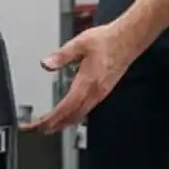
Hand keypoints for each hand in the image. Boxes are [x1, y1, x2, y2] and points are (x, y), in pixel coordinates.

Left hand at [22, 21, 142, 134]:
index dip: (53, 118)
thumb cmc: (107, 40)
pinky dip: (74, 116)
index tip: (40, 125)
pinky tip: (69, 113)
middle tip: (39, 129)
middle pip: (73, 116)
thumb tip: (46, 64)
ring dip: (65, 122)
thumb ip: (62, 55)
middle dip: (55, 125)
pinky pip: (86, 109)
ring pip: (80, 115)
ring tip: (50, 126)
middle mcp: (95, 92)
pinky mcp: (103, 91)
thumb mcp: (80, 43)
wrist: (129, 40)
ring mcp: (100, 93)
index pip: (67, 106)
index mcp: (87, 82)